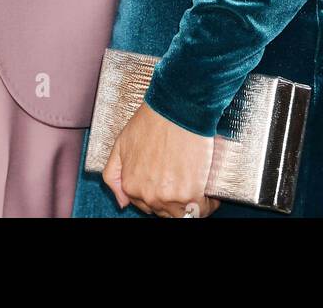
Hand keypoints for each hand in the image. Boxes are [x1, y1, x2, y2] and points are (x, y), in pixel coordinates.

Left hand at [102, 100, 220, 217]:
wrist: (176, 108)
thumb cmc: (151, 121)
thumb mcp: (121, 143)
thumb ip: (113, 174)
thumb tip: (122, 202)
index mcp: (131, 185)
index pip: (144, 204)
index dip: (156, 192)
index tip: (167, 184)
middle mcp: (148, 196)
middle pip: (163, 211)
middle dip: (172, 199)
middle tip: (182, 182)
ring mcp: (169, 197)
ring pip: (182, 214)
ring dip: (189, 205)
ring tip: (197, 188)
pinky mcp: (190, 194)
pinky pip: (201, 210)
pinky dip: (207, 204)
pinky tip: (209, 193)